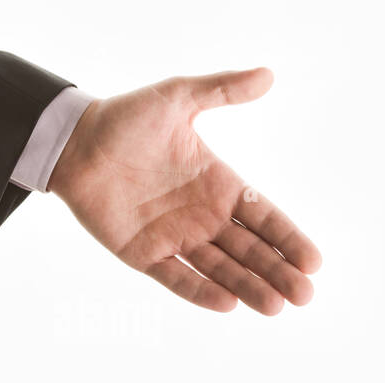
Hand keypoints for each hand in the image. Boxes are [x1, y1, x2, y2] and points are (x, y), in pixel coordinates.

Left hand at [49, 68, 321, 315]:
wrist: (71, 142)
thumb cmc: (125, 119)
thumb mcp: (178, 98)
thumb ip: (223, 90)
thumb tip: (268, 74)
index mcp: (220, 185)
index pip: (264, 217)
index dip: (288, 239)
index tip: (313, 261)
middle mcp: (205, 217)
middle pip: (251, 252)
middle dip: (279, 273)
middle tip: (304, 295)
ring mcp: (177, 239)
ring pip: (222, 270)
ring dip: (250, 288)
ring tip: (275, 306)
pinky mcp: (146, 256)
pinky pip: (178, 278)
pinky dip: (202, 292)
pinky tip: (228, 304)